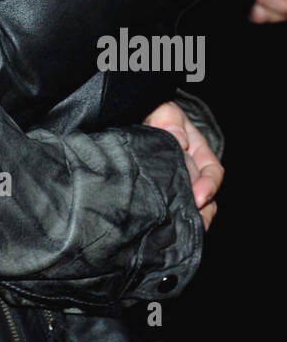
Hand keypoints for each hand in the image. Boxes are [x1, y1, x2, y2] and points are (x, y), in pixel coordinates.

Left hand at [145, 99, 221, 230]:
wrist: (130, 118)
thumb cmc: (152, 114)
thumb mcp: (163, 110)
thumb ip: (168, 118)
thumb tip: (178, 140)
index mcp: (196, 151)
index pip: (212, 171)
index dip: (209, 185)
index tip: (199, 197)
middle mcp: (189, 171)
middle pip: (203, 197)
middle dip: (200, 212)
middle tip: (189, 223)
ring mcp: (175, 185)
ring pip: (188, 208)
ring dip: (187, 220)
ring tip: (177, 231)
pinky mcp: (158, 196)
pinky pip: (168, 212)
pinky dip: (169, 221)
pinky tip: (161, 230)